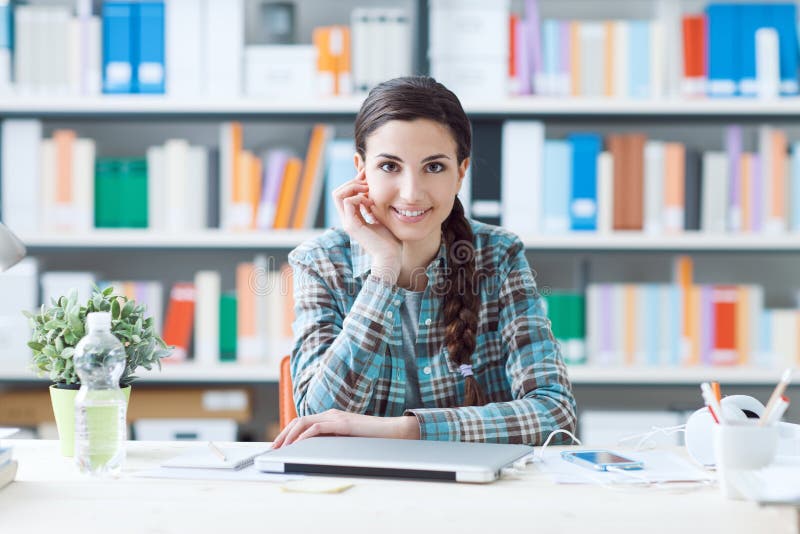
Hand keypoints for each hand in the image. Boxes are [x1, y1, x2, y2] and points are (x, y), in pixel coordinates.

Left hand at [271, 409, 419, 448]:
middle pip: (298, 421)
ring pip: (304, 422)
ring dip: (289, 436)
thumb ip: (332, 442)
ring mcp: (336, 417)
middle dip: (282, 435)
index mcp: (330, 417)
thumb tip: (313, 453)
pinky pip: (317, 428)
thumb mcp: (347, 440)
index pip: (302, 423)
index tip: (278, 446)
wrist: (393, 431)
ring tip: (280, 448)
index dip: (287, 433)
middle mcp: (330, 414)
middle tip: (273, 449)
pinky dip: (304, 436)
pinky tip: (297, 445)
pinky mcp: (342, 423)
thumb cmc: (372, 439)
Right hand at [332, 170, 401, 283]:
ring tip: (368, 191)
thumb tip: (375, 194)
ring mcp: (348, 222)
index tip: (367, 177)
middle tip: (368, 183)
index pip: (345, 195)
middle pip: (337, 192)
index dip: (354, 182)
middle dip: (352, 182)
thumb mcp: (382, 218)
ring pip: (338, 194)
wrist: (391, 257)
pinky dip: (359, 197)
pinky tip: (371, 202)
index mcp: (353, 218)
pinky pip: (348, 202)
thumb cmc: (390, 241)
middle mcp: (347, 219)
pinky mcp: (352, 225)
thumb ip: (375, 207)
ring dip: (353, 187)